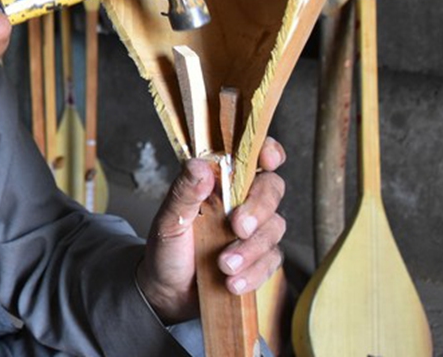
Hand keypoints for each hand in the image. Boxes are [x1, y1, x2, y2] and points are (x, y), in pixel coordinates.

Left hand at [136, 138, 286, 323]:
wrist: (167, 291)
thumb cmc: (168, 247)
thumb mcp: (169, 219)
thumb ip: (184, 193)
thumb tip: (200, 166)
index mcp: (218, 182)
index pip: (251, 157)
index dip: (266, 151)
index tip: (267, 160)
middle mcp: (241, 201)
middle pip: (271, 189)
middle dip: (259, 208)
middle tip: (238, 227)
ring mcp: (254, 230)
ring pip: (274, 228)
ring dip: (251, 249)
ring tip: (224, 265)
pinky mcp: (260, 259)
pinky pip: (271, 261)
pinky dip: (253, 273)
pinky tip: (232, 282)